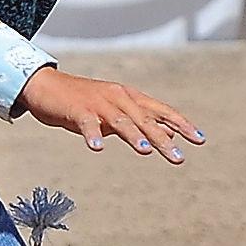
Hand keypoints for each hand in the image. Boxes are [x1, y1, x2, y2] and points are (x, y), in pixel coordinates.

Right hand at [16, 67, 204, 163]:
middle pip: (145, 119)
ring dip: (134, 136)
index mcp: (130, 98)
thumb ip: (139, 122)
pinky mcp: (78, 109)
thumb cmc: (83, 102)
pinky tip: (97, 148)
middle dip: (163, 139)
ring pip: (121, 121)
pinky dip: (92, 135)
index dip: (181, 125)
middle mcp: (119, 98)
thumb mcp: (115, 112)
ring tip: (145, 151)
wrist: (46, 87)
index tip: (199, 140)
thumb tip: (168, 133)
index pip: (162, 111)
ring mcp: (99, 103)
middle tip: (178, 158)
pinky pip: (87, 124)